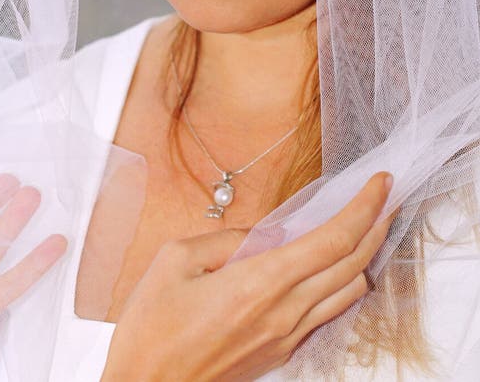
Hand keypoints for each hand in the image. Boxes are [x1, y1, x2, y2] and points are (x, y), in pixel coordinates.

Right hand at [101, 171, 395, 381]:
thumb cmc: (151, 329)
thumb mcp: (175, 260)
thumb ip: (227, 238)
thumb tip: (266, 232)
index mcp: (259, 283)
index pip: (333, 240)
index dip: (364, 208)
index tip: (379, 182)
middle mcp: (284, 313)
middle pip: (354, 265)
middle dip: (377, 224)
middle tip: (385, 196)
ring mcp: (286, 337)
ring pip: (348, 293)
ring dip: (364, 256)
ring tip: (364, 227)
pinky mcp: (280, 353)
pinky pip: (326, 312)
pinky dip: (341, 282)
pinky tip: (330, 266)